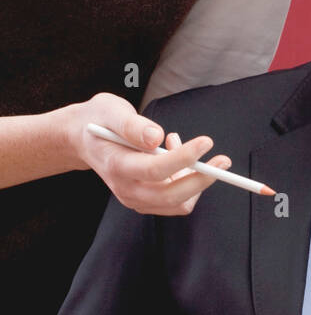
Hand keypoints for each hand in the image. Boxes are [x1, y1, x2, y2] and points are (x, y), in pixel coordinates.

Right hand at [64, 92, 231, 215]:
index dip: (184, 158)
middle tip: (223, 159)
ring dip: (193, 178)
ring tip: (176, 142)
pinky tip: (174, 153)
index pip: (155, 170)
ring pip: (178, 203)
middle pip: (172, 196)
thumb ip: (132, 125)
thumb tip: (155, 137)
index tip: (207, 142)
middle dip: (202, 179)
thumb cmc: (100, 121)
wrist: (84, 138)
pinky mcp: (145, 201)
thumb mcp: (111, 111)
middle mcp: (126, 190)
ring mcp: (135, 199)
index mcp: (117, 166)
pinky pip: (176, 201)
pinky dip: (186, 181)